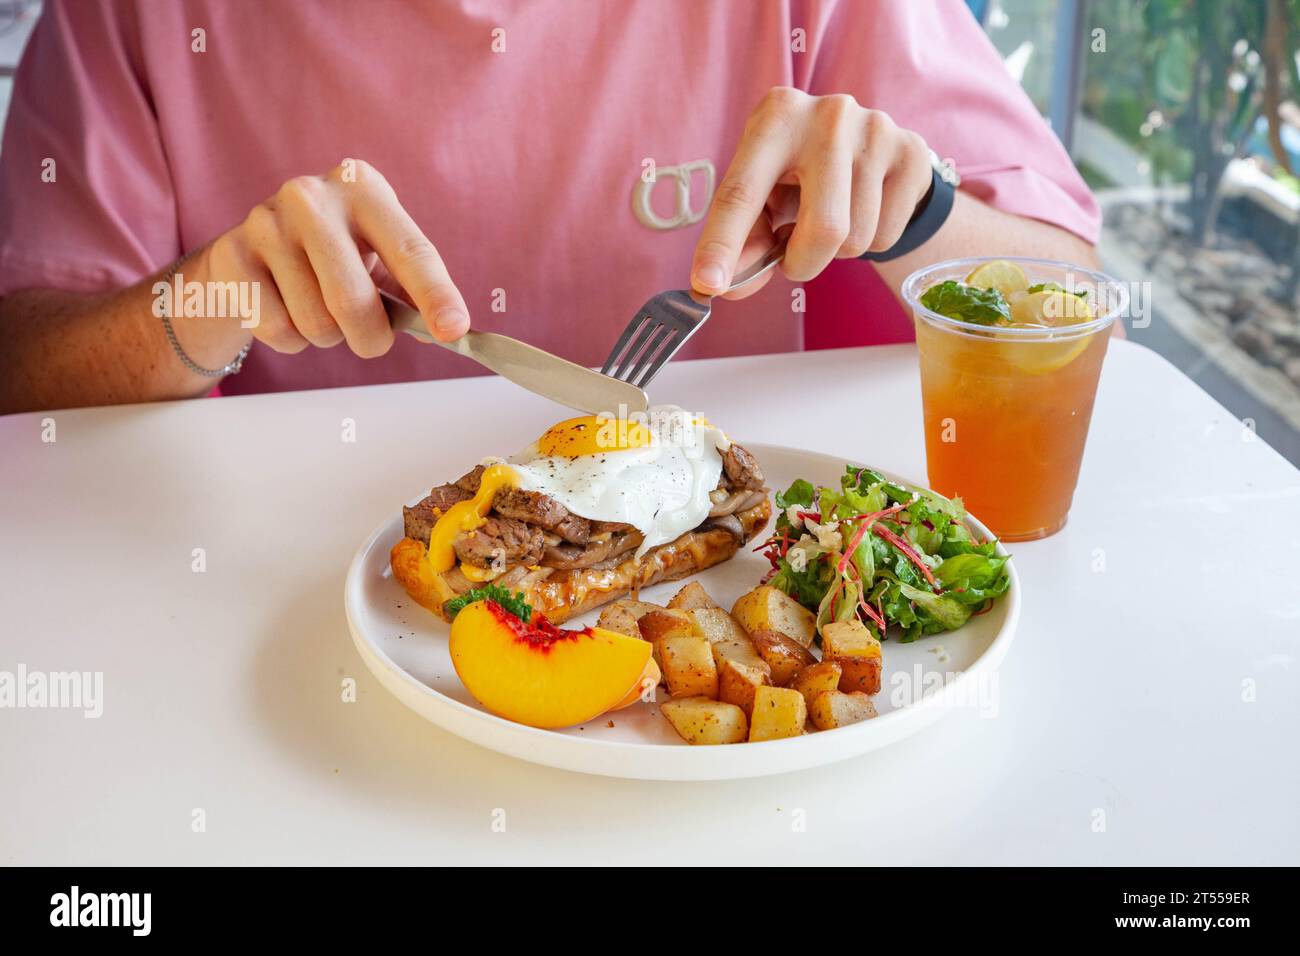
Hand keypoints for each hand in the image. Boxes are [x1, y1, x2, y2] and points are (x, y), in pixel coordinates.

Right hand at [204, 159, 468, 355]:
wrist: (249, 252)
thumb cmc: (333, 256)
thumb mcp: (376, 255)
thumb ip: (411, 289)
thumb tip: (450, 329)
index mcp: (364, 188)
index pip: (410, 250)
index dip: (435, 294)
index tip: (454, 331)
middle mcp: (313, 197)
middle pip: (354, 301)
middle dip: (370, 338)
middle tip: (371, 341)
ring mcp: (267, 223)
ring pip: (316, 323)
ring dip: (327, 336)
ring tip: (318, 308)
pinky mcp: (232, 255)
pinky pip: (278, 330)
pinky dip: (291, 340)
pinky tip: (284, 308)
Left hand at [691, 88, 933, 298]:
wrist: (870, 144)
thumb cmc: (800, 173)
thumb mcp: (763, 195)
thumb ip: (744, 240)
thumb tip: (728, 286)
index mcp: (776, 117)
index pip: (742, 193)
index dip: (722, 244)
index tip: (707, 284)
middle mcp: (828, 115)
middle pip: (824, 228)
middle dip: (804, 263)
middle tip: (794, 261)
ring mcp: (876, 131)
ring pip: (857, 238)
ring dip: (837, 252)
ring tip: (832, 218)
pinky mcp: (910, 153)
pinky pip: (887, 235)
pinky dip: (870, 243)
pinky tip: (864, 210)